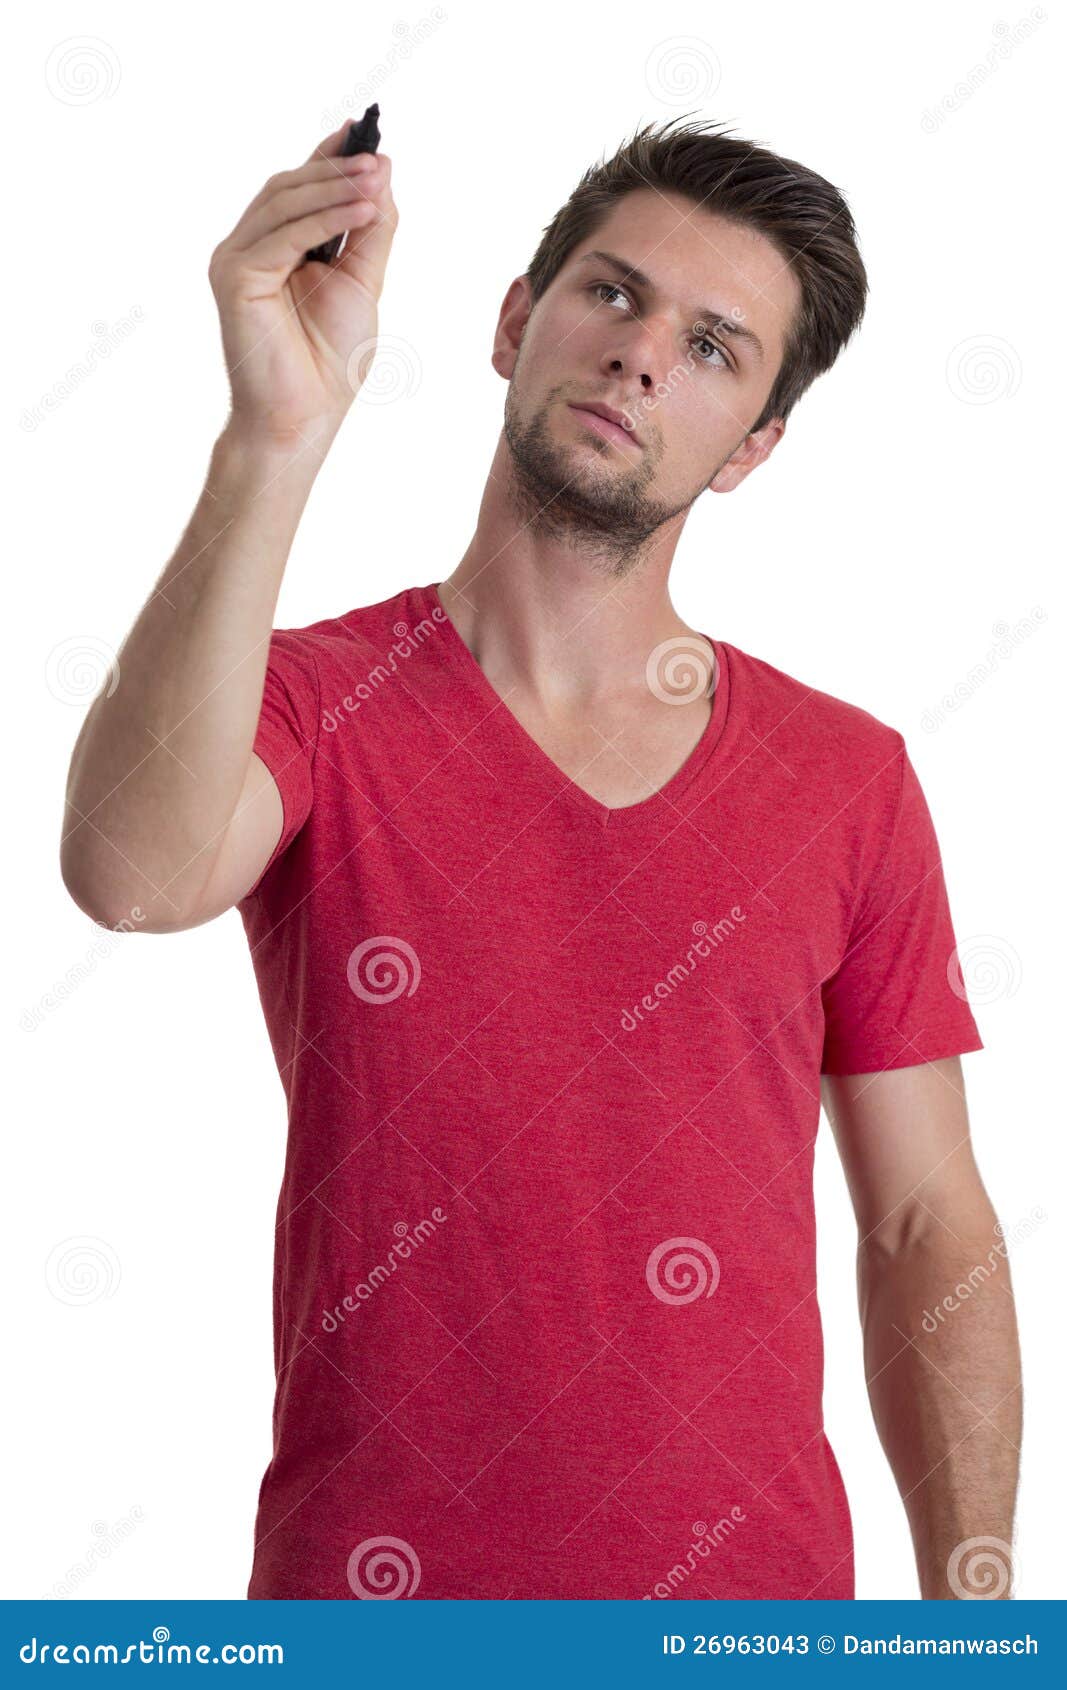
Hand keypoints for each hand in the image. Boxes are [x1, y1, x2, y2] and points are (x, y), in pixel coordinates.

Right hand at [208, 120, 398, 447]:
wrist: (303, 418)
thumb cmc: (328, 363)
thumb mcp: (362, 284)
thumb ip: (370, 230)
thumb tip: (382, 172)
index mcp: (278, 248)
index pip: (302, 189)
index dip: (329, 157)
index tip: (363, 130)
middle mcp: (251, 247)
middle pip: (290, 188)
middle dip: (336, 169)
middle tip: (378, 157)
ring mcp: (237, 259)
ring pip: (285, 204)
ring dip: (334, 188)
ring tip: (377, 177)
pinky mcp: (234, 275)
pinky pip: (286, 235)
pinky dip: (326, 219)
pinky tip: (362, 209)